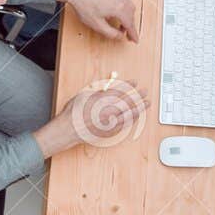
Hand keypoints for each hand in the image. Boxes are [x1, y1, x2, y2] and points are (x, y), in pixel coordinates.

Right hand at [33, 79, 148, 157]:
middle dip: (138, 96)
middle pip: (127, 102)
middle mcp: (107, 112)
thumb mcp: (83, 95)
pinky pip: (124, 124)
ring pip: (128, 114)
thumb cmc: (73, 113)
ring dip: (139, 108)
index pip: (119, 91)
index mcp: (101, 101)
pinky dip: (132, 119)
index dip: (129, 86)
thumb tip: (107, 88)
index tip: (135, 82)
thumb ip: (97, 91)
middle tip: (145, 92)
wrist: (68, 130)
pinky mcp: (109, 131)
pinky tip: (136, 116)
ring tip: (147, 104)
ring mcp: (109, 123)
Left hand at [65, 0, 139, 41]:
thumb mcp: (97, 25)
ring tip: (120, 25)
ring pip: (130, 8)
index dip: (133, 34)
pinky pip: (125, 1)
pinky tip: (117, 14)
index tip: (135, 40)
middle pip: (131, 16)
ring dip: (127, 17)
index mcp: (119, 8)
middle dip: (130, 26)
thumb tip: (120, 36)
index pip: (130, 24)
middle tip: (126, 35)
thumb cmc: (85, 6)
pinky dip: (124, 9)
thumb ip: (111, 33)